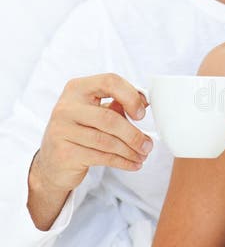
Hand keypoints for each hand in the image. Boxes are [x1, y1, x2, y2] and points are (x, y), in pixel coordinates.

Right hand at [31, 73, 151, 195]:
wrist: (53, 162)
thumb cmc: (80, 131)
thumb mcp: (96, 112)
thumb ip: (118, 103)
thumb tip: (145, 100)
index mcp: (77, 88)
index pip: (109, 82)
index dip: (131, 96)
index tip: (142, 114)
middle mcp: (66, 106)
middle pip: (110, 118)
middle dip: (134, 134)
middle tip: (148, 144)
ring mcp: (62, 130)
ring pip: (107, 141)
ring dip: (130, 151)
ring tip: (143, 156)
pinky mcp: (65, 153)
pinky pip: (101, 157)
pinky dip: (122, 162)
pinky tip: (133, 164)